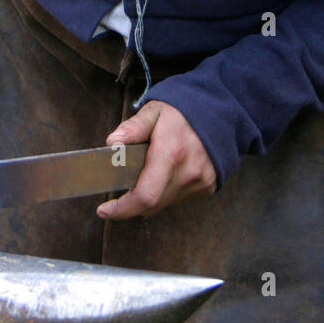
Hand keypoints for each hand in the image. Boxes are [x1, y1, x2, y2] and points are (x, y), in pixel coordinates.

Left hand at [97, 101, 217, 219]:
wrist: (218, 113)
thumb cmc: (182, 112)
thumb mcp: (154, 112)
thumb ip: (133, 128)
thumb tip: (112, 143)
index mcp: (171, 152)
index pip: (144, 195)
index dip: (122, 209)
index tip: (105, 210)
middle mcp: (188, 171)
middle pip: (152, 205)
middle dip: (131, 204)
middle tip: (118, 197)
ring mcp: (201, 181)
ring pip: (164, 203)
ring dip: (149, 196)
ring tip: (146, 174)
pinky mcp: (208, 186)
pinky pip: (178, 198)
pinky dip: (165, 192)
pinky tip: (165, 174)